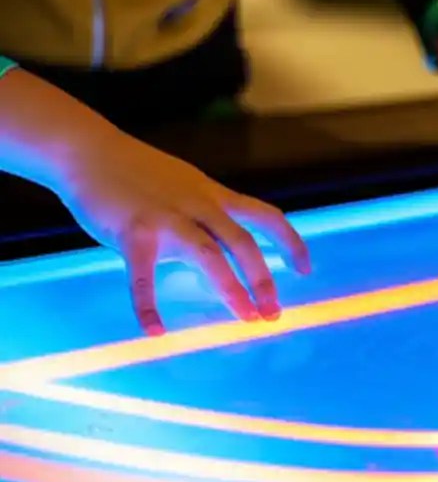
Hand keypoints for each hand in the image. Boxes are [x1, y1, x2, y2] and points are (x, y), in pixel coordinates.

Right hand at [57, 133, 310, 335]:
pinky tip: (154, 331)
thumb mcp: (186, 187)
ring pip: (209, 254)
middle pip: (243, 242)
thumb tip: (223, 249)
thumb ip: (207, 215)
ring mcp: (167, 217)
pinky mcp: (133, 231)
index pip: (266, 216)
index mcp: (214, 196)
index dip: (291, 242)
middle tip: (274, 313)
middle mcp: (199, 205)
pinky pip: (143, 275)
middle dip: (263, 279)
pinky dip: (147, 305)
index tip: (306, 269)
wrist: (88, 150)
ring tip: (247, 318)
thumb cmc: (138, 173)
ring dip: (231, 289)